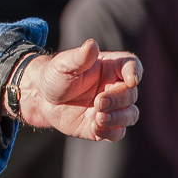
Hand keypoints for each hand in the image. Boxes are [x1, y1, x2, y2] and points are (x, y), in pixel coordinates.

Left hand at [17, 39, 141, 141]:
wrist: (42, 98)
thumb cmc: (55, 75)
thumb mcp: (63, 64)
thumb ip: (79, 57)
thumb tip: (91, 44)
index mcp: (110, 68)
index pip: (132, 66)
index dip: (135, 72)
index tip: (131, 80)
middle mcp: (115, 88)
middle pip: (131, 94)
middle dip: (118, 99)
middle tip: (99, 101)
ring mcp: (112, 108)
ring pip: (130, 115)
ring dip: (118, 118)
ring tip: (98, 117)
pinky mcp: (104, 125)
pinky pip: (117, 133)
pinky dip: (110, 132)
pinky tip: (96, 128)